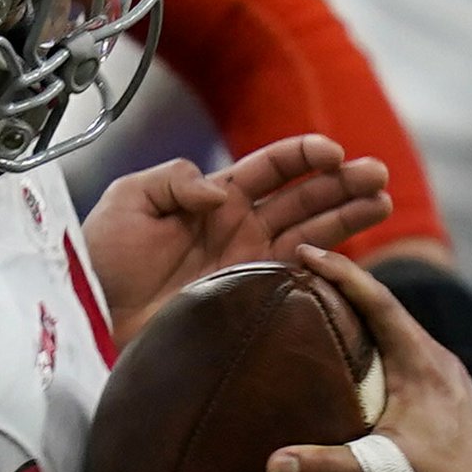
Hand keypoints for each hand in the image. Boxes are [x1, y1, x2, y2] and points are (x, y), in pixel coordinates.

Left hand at [84, 135, 391, 343]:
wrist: (90, 320)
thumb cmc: (99, 261)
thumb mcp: (128, 201)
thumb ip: (175, 180)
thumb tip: (220, 192)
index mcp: (215, 199)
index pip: (271, 169)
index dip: (303, 156)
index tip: (331, 152)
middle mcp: (239, 230)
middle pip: (303, 200)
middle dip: (342, 184)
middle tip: (377, 175)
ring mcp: (248, 267)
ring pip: (311, 236)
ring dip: (348, 217)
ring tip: (381, 202)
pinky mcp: (249, 304)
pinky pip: (297, 283)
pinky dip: (326, 270)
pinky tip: (352, 256)